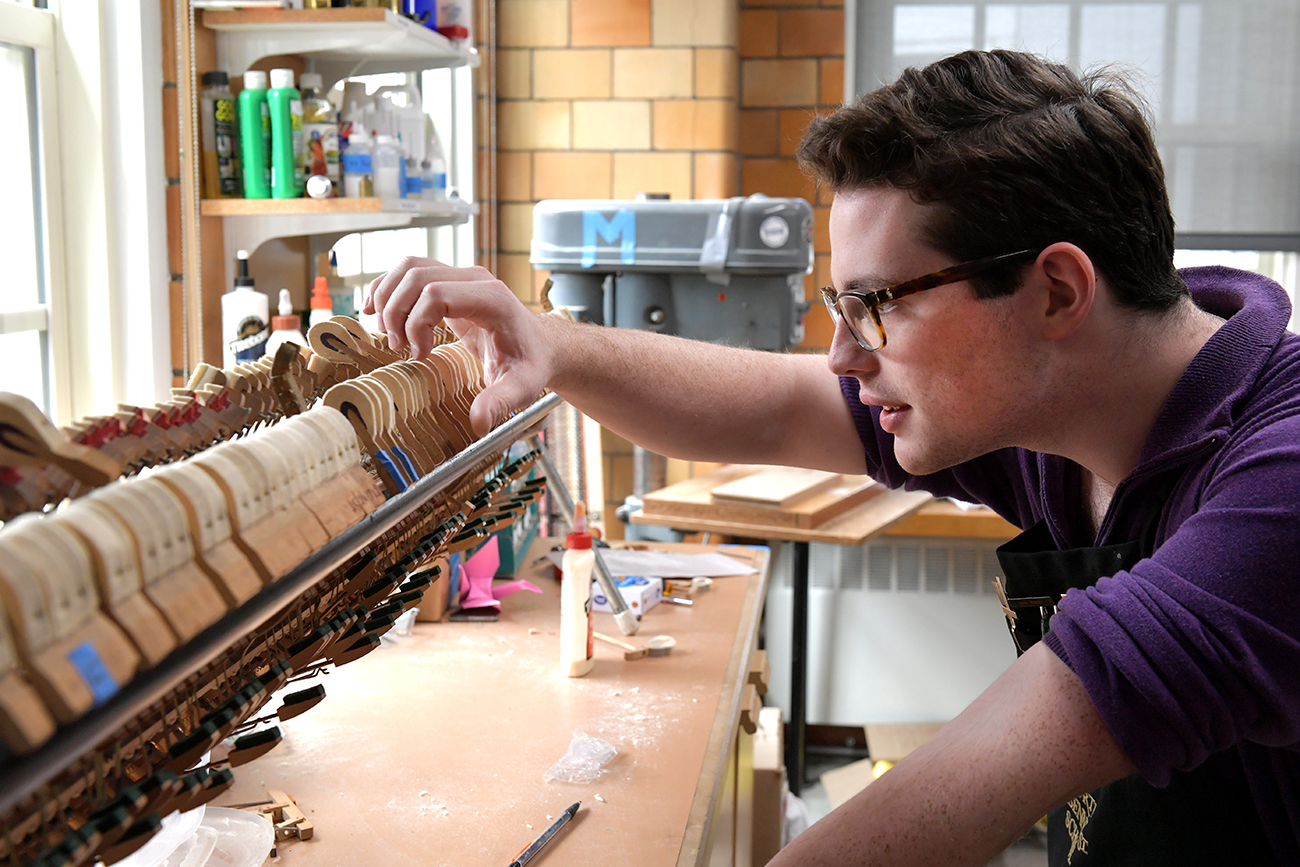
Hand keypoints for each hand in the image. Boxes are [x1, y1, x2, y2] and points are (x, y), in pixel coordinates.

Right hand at [364, 258, 552, 435]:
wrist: (539, 346)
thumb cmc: (530, 364)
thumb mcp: (520, 387)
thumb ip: (499, 402)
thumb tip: (478, 424)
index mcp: (492, 299)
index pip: (436, 295)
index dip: (416, 323)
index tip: (419, 355)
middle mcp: (475, 279)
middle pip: (417, 277)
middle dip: (396, 313)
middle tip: (399, 348)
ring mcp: (462, 276)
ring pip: (410, 268)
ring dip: (388, 298)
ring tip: (390, 334)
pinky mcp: (450, 281)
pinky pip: (412, 271)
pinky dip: (388, 287)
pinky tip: (375, 310)